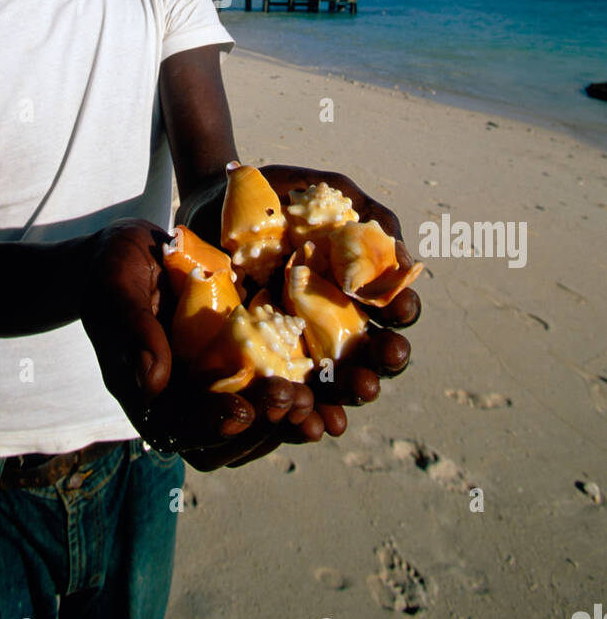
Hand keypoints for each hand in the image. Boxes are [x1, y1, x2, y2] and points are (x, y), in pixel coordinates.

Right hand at [80, 219, 331, 470]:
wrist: (137, 253)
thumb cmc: (115, 269)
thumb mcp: (115, 288)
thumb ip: (132, 332)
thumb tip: (153, 384)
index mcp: (150, 397)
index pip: (179, 428)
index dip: (210, 425)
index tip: (241, 410)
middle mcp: (189, 403)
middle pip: (227, 440)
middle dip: (261, 426)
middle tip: (290, 399)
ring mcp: (221, 388)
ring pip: (260, 425)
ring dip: (289, 419)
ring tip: (315, 398)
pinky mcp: (250, 365)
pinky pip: (281, 389)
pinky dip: (309, 392)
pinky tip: (333, 378)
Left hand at [176, 164, 421, 463]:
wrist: (214, 200)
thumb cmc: (276, 194)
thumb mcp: (327, 191)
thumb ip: (370, 215)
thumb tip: (404, 255)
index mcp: (356, 286)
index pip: (391, 308)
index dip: (402, 311)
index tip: (402, 310)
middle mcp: (335, 320)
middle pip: (368, 354)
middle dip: (378, 366)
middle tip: (378, 371)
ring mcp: (299, 342)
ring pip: (334, 383)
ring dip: (346, 399)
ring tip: (344, 409)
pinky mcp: (260, 358)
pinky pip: (286, 394)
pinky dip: (302, 416)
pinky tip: (311, 426)